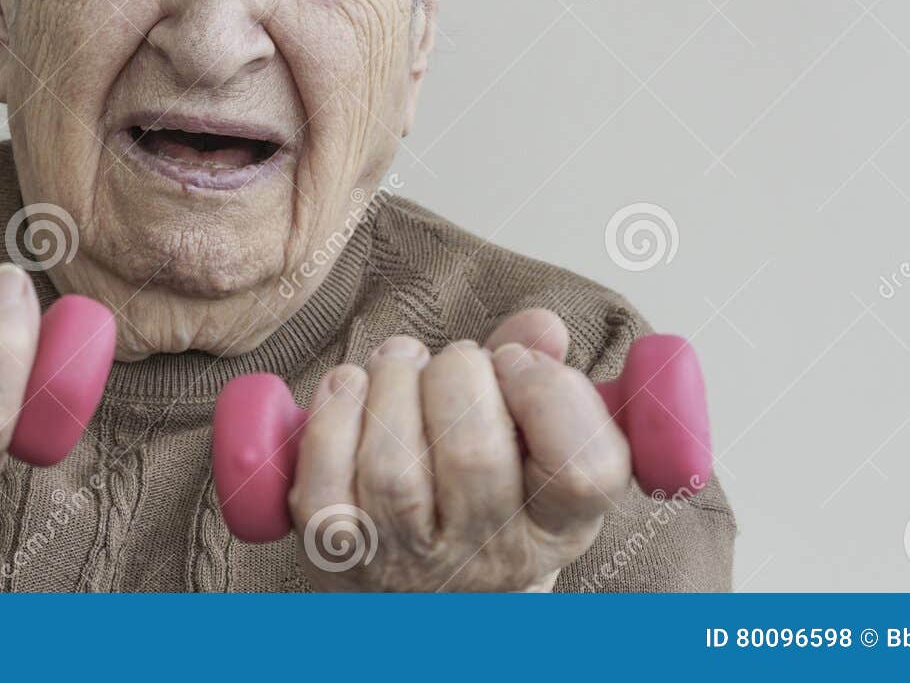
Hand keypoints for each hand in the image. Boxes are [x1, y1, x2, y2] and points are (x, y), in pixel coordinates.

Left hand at [288, 309, 630, 591]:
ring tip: (400, 364)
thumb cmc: (479, 495)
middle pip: (474, 454)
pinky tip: (351, 387)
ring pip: (392, 466)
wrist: (413, 585)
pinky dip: (333, 411)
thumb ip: (543, 377)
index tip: (516, 361)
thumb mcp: (532, 446)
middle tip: (450, 360)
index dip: (548, 394)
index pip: (582, 472)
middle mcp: (487, 556)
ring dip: (391, 383)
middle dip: (455, 373)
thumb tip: (541, 325)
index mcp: (557, 526)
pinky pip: (327, 474)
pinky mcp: (338, 550)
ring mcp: (407, 560)